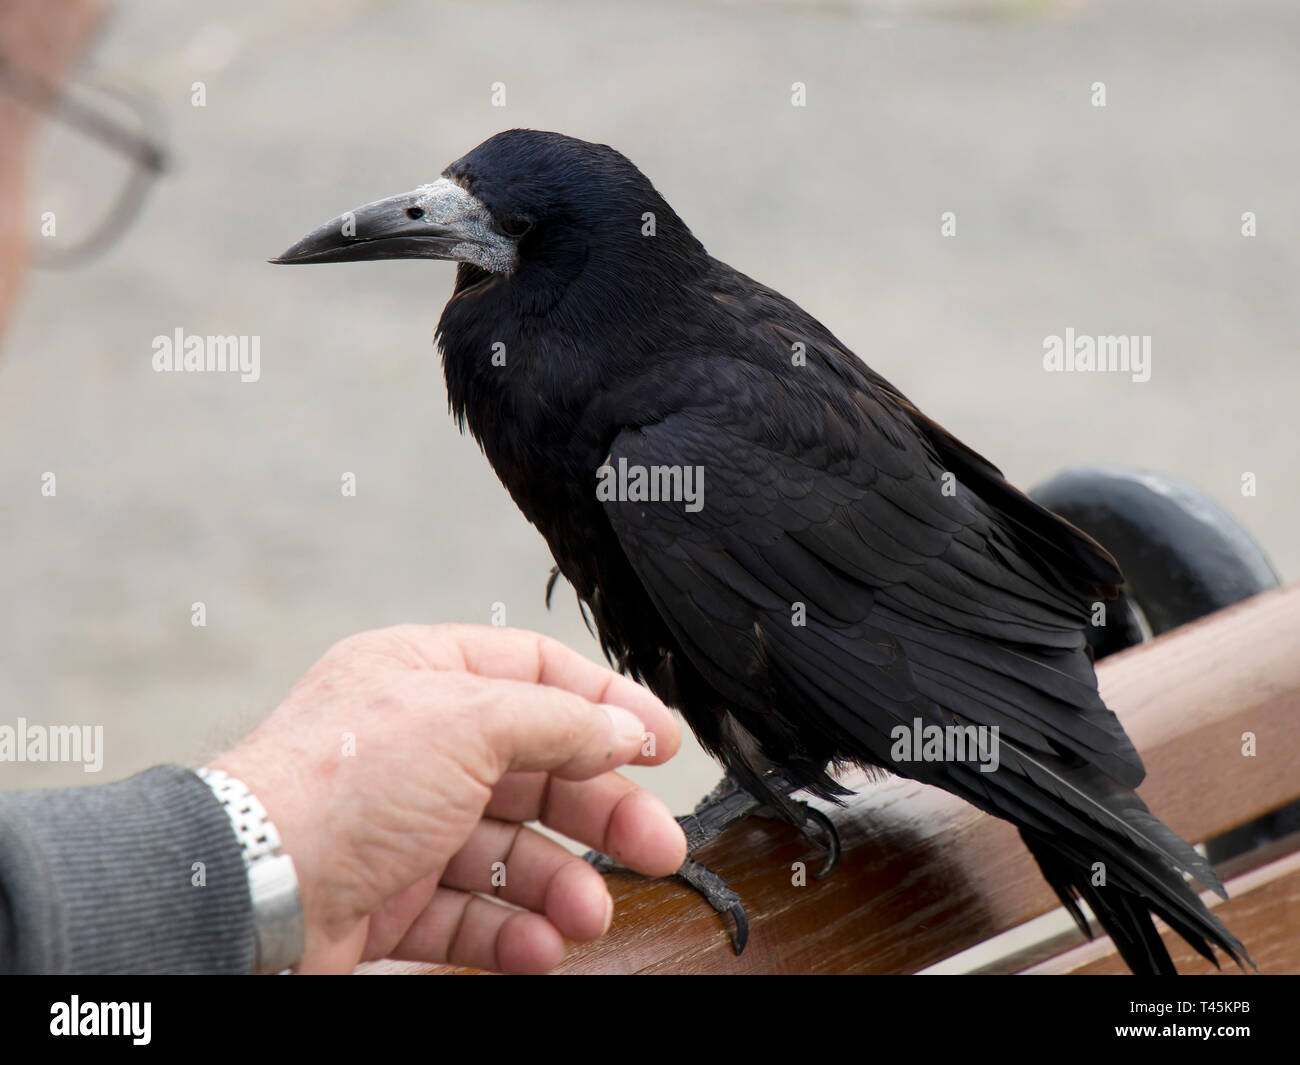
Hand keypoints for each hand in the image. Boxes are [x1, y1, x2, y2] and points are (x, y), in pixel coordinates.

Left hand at [210, 624, 686, 973]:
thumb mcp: (469, 721)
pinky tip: (539, 946)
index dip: (604, 706)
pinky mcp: (387, 896)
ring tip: (589, 916)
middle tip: (656, 847)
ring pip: (507, 849)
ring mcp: (400, 823)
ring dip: (558, 884)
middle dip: (599, 811)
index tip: (660, 744)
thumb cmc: (338, 786)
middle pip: (535, 770)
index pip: (536, 674)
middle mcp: (415, 745)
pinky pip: (467, 910)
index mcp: (425, 676)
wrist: (248, 893)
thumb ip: (560, 720)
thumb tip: (623, 730)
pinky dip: (508, 929)